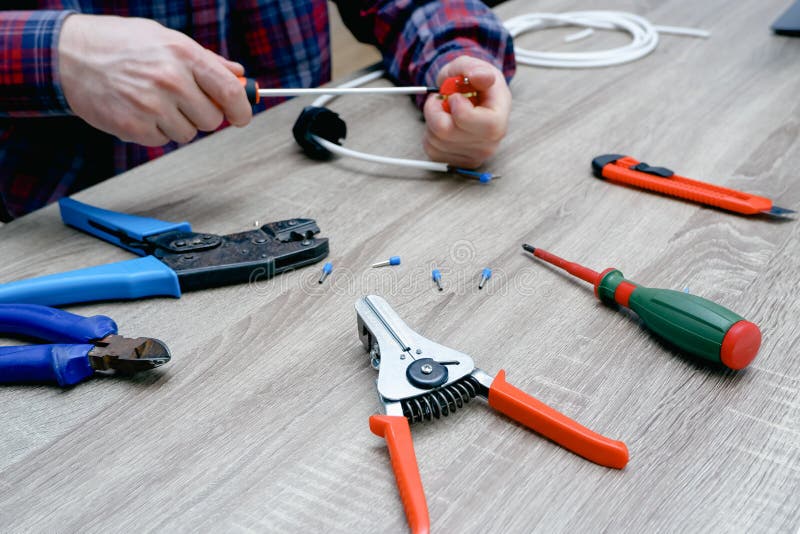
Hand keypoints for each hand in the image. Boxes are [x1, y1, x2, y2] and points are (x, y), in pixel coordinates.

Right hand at [58, 14, 251, 145]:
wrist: (68, 55)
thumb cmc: (119, 44)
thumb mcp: (166, 38)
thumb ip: (205, 60)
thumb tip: (238, 75)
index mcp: (184, 55)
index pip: (231, 92)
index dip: (242, 109)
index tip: (242, 116)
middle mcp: (170, 80)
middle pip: (213, 120)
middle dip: (203, 115)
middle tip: (183, 101)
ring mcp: (152, 106)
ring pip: (188, 134)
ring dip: (177, 124)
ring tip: (153, 101)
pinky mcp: (134, 127)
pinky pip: (162, 141)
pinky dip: (154, 130)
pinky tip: (137, 109)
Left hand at [423, 56, 510, 167]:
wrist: (473, 98)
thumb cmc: (473, 83)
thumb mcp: (471, 66)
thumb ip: (474, 69)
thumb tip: (479, 77)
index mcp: (499, 117)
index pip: (473, 122)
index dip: (456, 107)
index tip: (454, 96)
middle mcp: (490, 142)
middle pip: (446, 132)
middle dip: (436, 110)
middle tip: (441, 99)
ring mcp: (475, 155)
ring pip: (435, 140)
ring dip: (431, 121)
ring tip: (444, 111)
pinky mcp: (459, 162)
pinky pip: (431, 150)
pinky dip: (430, 134)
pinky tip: (443, 124)